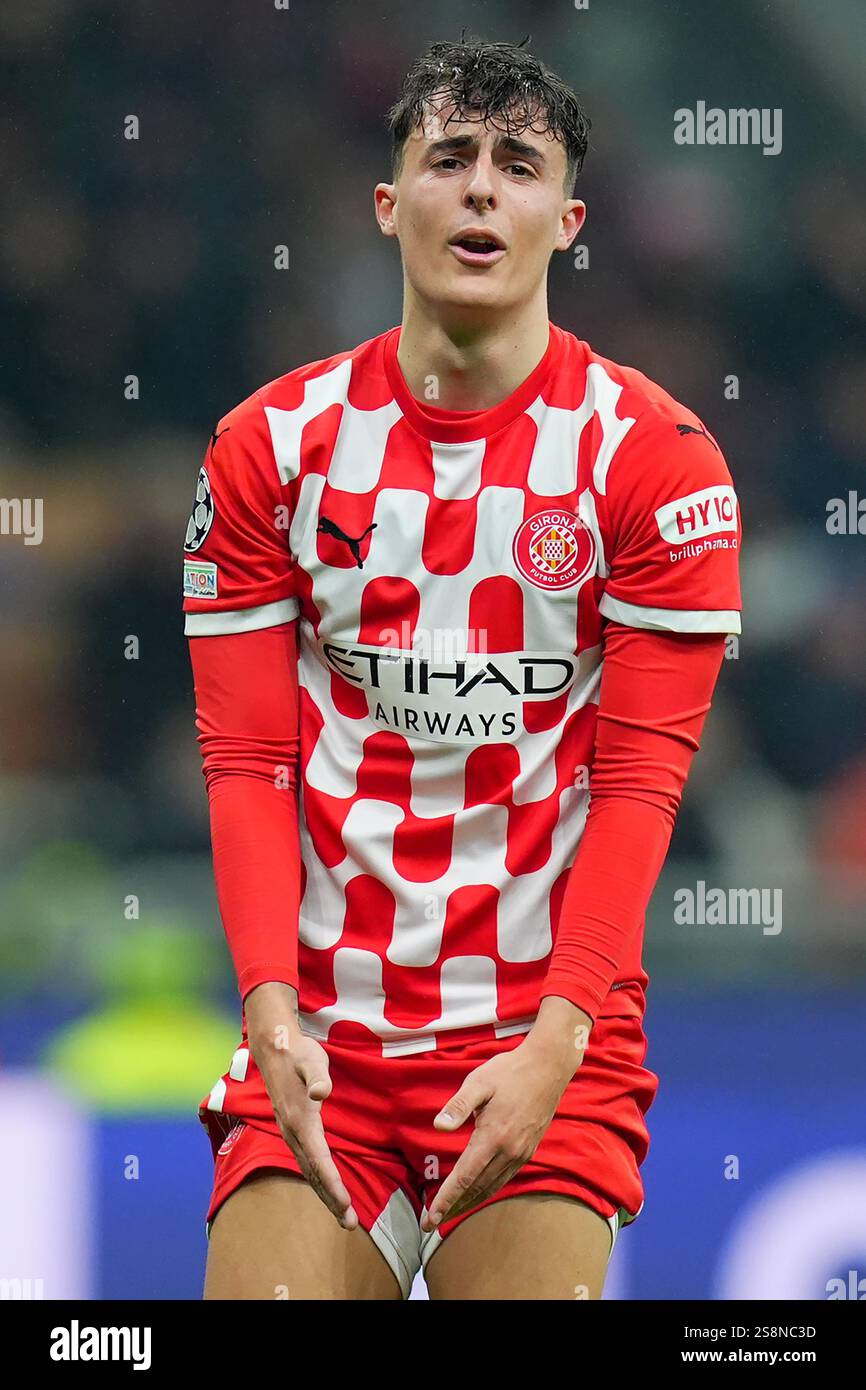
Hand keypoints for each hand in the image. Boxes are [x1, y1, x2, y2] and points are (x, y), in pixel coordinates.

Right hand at [244, 981, 357, 1229]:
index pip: (319, 1159)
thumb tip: (323, 1092)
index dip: (332, 1183)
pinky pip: (306, 1162)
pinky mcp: (292, 1130)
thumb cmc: (299, 1054)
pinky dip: (318, 1179)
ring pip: (308, 1170)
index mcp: (301, 1120)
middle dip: (330, 1199)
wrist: (274, 1048)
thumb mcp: (313, 1060)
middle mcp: (293, 1132)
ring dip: (325, 1193)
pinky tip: (328, 1188)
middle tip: (349, 1223)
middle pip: (313, 1173)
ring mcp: (290, 1132)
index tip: (345, 1204)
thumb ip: (319, 1077)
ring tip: (343, 1215)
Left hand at [420, 1000, 591, 1233]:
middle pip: (477, 1189)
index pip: (465, 1177)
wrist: (548, 1068)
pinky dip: (487, 1190)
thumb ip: (458, 1106)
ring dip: (470, 1203)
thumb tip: (438, 1127)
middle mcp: (508, 1151)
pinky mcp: (528, 1150)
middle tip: (432, 1223)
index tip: (431, 1218)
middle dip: (454, 1207)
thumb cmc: (509, 1071)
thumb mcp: (478, 1081)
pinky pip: (504, 1178)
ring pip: (492, 1187)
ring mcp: (521, 1153)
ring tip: (451, 1213)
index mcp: (493, 1136)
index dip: (446, 1199)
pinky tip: (477, 1191)